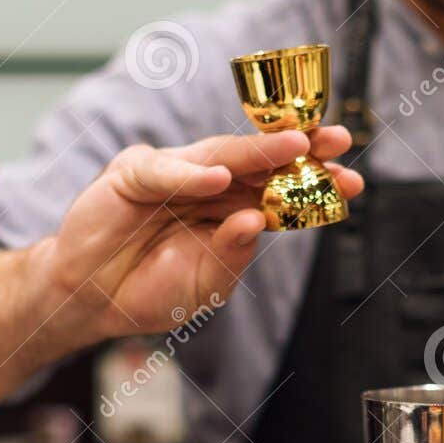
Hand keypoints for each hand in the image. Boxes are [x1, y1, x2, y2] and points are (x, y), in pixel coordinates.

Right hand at [39, 128, 362, 341]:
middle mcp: (208, 185)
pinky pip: (163, 172)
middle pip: (259, 163)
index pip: (280, 192)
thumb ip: (231, 256)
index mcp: (232, 211)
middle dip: (299, 150)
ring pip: (219, 156)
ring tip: (294, 145)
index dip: (314, 184)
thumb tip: (256, 223)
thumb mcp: (204, 286)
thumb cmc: (150, 291)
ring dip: (257, 150)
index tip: (352, 183)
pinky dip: (188, 177)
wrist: (91, 300)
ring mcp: (172, 175)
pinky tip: (218, 181)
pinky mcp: (132, 175)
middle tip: (338, 141)